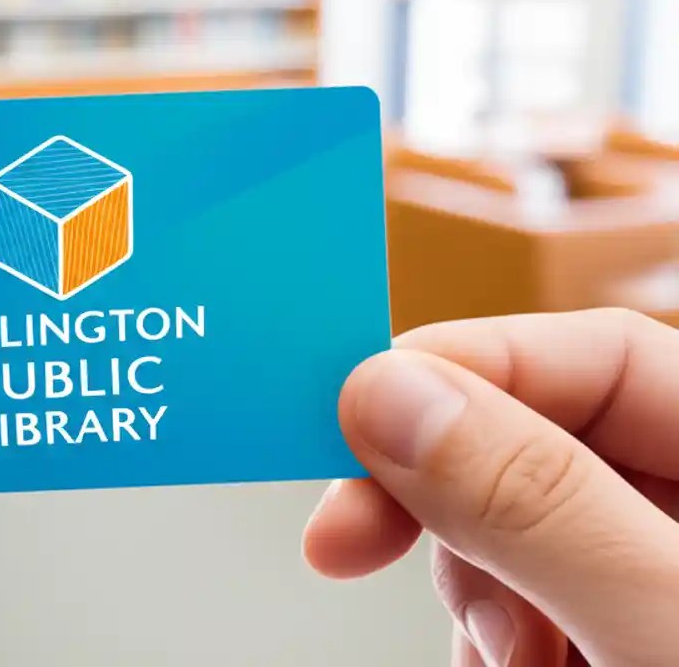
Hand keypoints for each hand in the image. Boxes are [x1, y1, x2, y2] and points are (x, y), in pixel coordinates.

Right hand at [304, 309, 678, 665]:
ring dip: (468, 595)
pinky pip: (517, 609)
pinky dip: (485, 640)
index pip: (598, 355)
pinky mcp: (613, 638)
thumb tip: (389, 395)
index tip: (353, 415)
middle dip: (439, 502)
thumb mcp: (659, 621)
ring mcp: (650, 582)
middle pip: (529, 446)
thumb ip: (535, 500)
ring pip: (506, 536)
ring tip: (509, 659)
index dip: (466, 365)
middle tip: (344, 539)